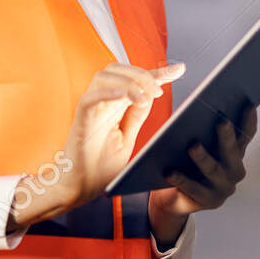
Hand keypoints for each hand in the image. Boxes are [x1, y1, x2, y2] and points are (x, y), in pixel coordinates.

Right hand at [60, 61, 186, 209]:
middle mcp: (102, 103)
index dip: (158, 72)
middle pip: (118, 70)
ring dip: (127, 82)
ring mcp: (90, 110)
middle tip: (158, 91)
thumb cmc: (99, 167)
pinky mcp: (80, 121)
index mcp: (114, 106)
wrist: (80, 188)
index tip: (179, 69)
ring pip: (103, 77)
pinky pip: (89, 99)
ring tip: (142, 98)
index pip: (135, 80)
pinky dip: (106, 92)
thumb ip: (136, 117)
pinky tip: (124, 95)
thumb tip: (151, 95)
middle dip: (141, 74)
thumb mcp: (127, 139)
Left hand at [148, 102, 258, 239]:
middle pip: (232, 152)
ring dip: (203, 158)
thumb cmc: (186, 162)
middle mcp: (235, 171)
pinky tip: (170, 172)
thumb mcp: (196, 144)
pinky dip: (181, 179)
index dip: (248, 120)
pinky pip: (193, 189)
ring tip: (193, 146)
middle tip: (222, 121)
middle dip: (227, 136)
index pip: (245, 135)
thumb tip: (196, 109)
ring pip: (213, 170)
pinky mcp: (208, 201)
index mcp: (236, 154)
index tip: (248, 103)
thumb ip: (200, 130)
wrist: (176, 197)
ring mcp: (223, 188)